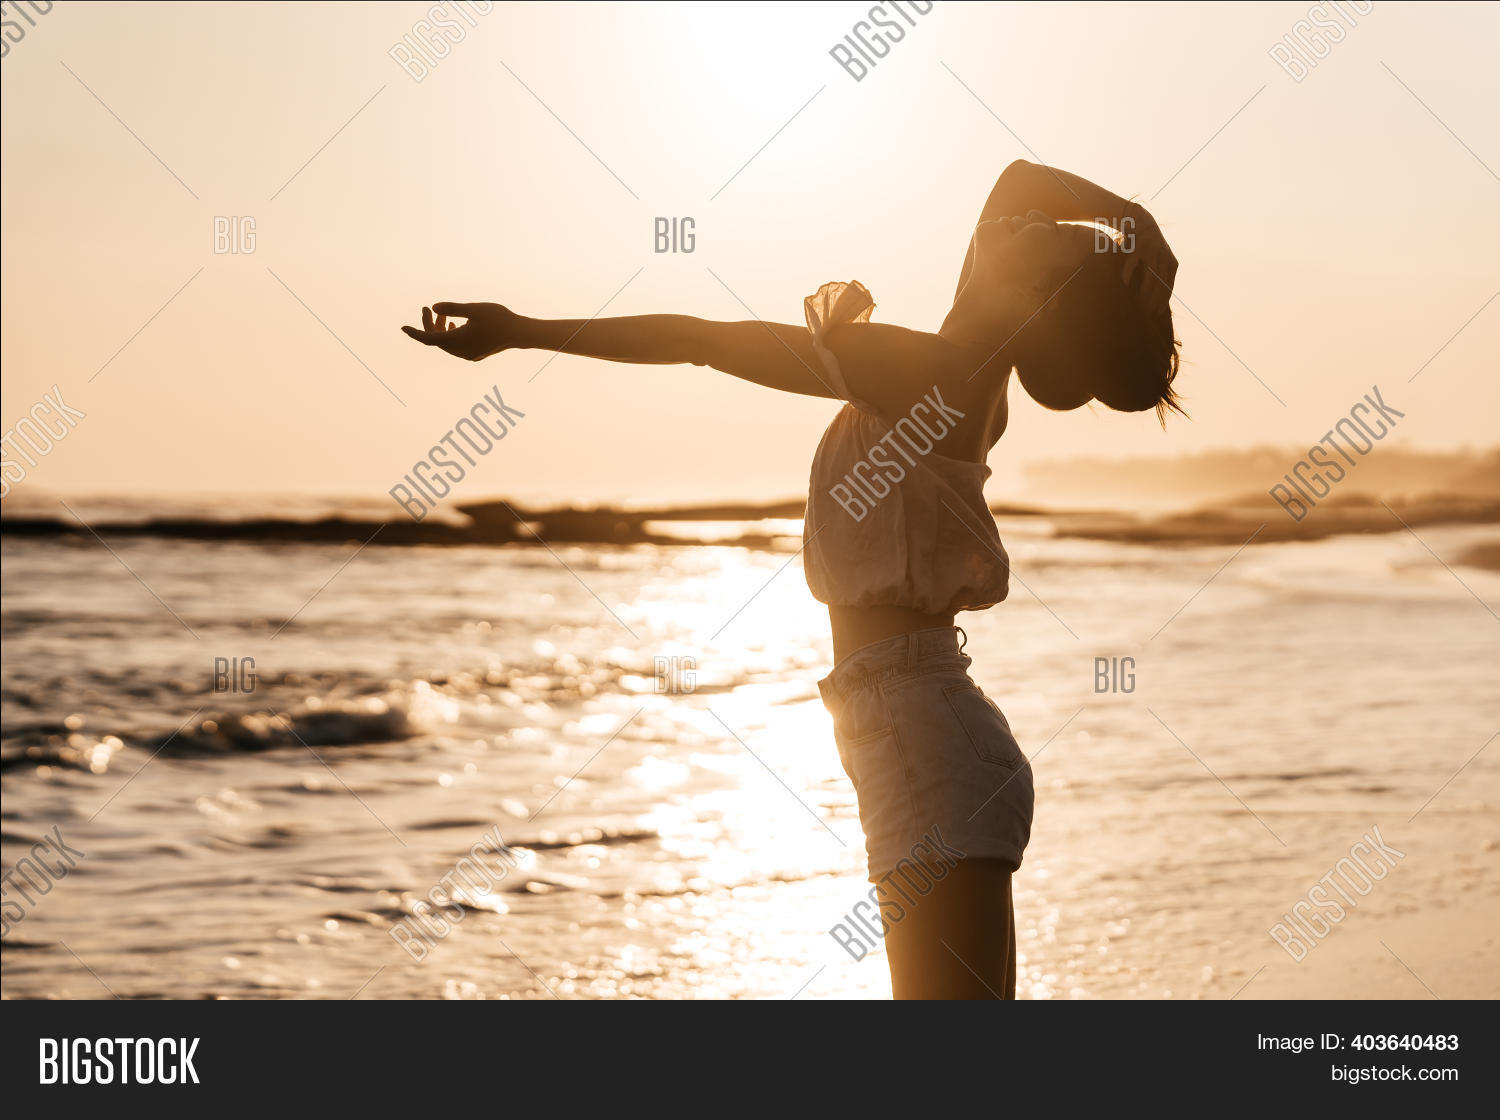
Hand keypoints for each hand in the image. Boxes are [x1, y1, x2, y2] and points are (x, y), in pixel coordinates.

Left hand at [401, 302, 519, 361]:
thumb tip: (434, 307)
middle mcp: (460, 351)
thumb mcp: (473, 309)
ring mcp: (467, 355)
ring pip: (446, 344)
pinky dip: (450, 336)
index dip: (414, 333)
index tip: (402, 328)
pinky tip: (453, 325)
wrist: (519, 333)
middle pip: (436, 340)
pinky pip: (455, 347)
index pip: (428, 339)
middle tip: (426, 308)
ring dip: (440, 330)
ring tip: (441, 315)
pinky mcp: (474, 355)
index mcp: (456, 341)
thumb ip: (452, 308)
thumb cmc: (498, 318)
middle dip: (429, 324)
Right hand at [1120, 207, 1176, 318]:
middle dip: (1154, 300)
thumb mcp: (1155, 260)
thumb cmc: (1144, 245)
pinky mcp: (1140, 246)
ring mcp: (1154, 251)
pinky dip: (1128, 274)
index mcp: (1172, 262)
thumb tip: (1153, 296)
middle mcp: (1165, 257)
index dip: (1163, 301)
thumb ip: (1156, 275)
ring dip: (1143, 292)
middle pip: (1161, 284)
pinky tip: (1124, 283)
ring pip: (1150, 277)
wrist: (1138, 220)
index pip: (1169, 286)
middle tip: (1146, 312)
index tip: (1157, 313)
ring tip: (1137, 303)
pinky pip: (1134, 265)